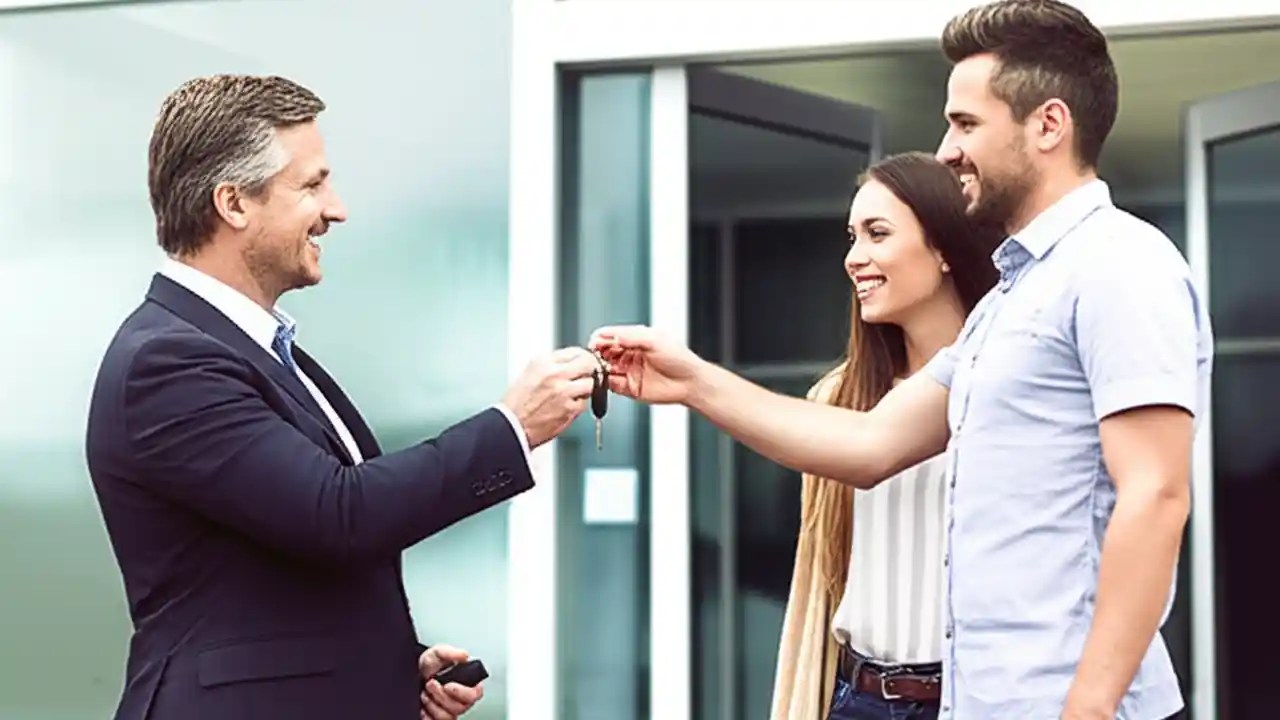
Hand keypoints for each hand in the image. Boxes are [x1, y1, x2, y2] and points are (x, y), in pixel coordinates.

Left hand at [419, 645, 483, 719]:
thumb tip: (464, 655)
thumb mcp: (437, 653)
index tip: (449, 685)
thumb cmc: (428, 666)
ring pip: (447, 716)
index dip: (463, 692)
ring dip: (432, 703)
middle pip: (460, 707)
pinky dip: (426, 715)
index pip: (475, 694)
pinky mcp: (437, 718)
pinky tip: (423, 706)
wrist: (413, 674)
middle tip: (431, 684)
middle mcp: (459, 699)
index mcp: (466, 684)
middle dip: (442, 695)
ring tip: (425, 692)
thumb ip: (450, 653)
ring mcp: (448, 710)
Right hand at [501, 346, 599, 447]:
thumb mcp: (531, 373)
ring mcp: (564, 392)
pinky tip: (567, 406)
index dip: (583, 358)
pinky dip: (579, 404)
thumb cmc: (518, 403)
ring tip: (573, 393)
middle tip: (588, 375)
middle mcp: (555, 374)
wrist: (512, 426)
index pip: (575, 352)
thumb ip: (553, 365)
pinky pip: (584, 402)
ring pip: (590, 383)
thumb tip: (572, 362)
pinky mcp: (570, 409)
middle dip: (590, 370)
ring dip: (585, 388)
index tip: (584, 363)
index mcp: (544, 363)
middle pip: (588, 364)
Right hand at [588, 324, 702, 404]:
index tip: (594, 343)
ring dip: (598, 369)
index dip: (600, 339)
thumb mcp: (655, 341)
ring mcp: (628, 371)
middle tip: (594, 357)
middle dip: (596, 354)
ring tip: (598, 369)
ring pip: (604, 369)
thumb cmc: (679, 359)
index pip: (610, 336)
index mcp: (635, 339)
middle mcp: (629, 355)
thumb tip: (614, 335)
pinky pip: (611, 385)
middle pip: (603, 352)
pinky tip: (605, 380)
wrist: (690, 382)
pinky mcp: (629, 387)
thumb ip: (633, 337)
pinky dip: (604, 383)